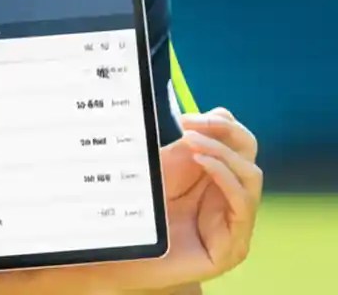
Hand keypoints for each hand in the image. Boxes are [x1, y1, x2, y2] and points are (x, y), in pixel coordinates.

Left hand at [101, 108, 262, 290]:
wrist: (120, 258)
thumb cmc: (139, 214)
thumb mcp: (162, 170)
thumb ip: (186, 145)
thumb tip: (208, 112)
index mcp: (217, 176)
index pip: (235, 140)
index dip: (220, 122)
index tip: (189, 116)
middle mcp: (231, 197)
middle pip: (248, 153)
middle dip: (225, 131)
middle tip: (193, 122)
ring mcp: (235, 223)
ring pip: (250, 175)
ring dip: (222, 152)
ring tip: (193, 141)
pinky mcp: (233, 247)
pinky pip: (242, 204)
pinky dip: (225, 177)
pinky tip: (203, 162)